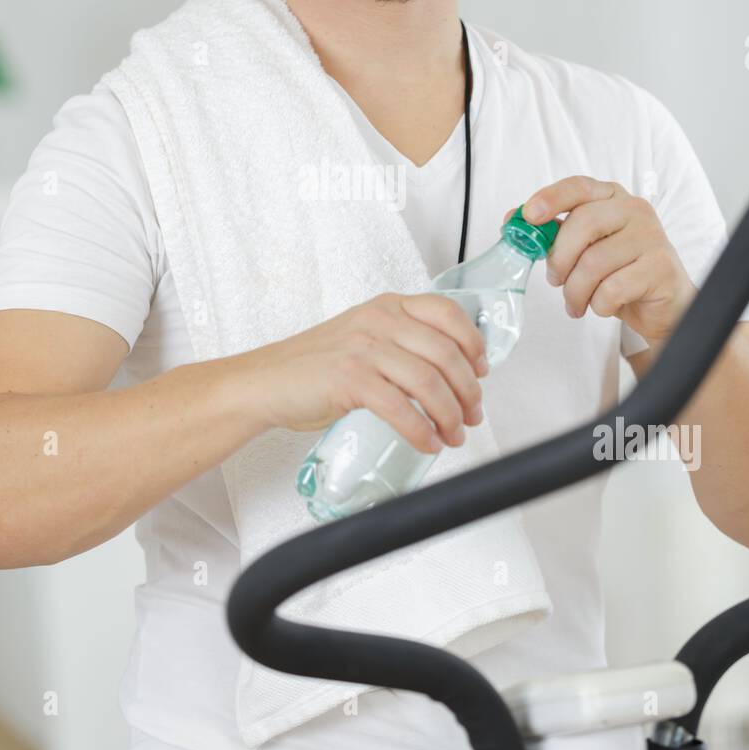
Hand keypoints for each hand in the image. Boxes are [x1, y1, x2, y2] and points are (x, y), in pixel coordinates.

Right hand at [241, 291, 488, 452]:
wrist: (266, 382)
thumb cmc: (314, 366)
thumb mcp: (363, 338)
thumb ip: (400, 344)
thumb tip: (447, 374)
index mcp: (387, 307)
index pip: (447, 313)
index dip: (473, 343)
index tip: (482, 370)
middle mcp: (379, 321)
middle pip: (446, 354)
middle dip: (468, 391)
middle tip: (471, 416)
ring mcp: (364, 348)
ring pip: (429, 382)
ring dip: (450, 415)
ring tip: (453, 435)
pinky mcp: (349, 379)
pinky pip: (401, 408)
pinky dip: (421, 430)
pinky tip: (427, 442)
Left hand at [503, 175, 696, 342]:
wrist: (661, 303)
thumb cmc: (618, 271)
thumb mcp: (585, 248)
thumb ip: (554, 232)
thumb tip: (512, 219)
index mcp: (612, 198)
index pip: (578, 187)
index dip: (550, 198)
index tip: (528, 215)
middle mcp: (634, 210)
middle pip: (582, 225)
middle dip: (559, 259)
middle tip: (555, 280)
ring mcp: (651, 237)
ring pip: (594, 263)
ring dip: (576, 291)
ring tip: (577, 302)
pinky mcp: (660, 267)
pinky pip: (613, 289)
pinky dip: (599, 305)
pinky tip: (603, 306)